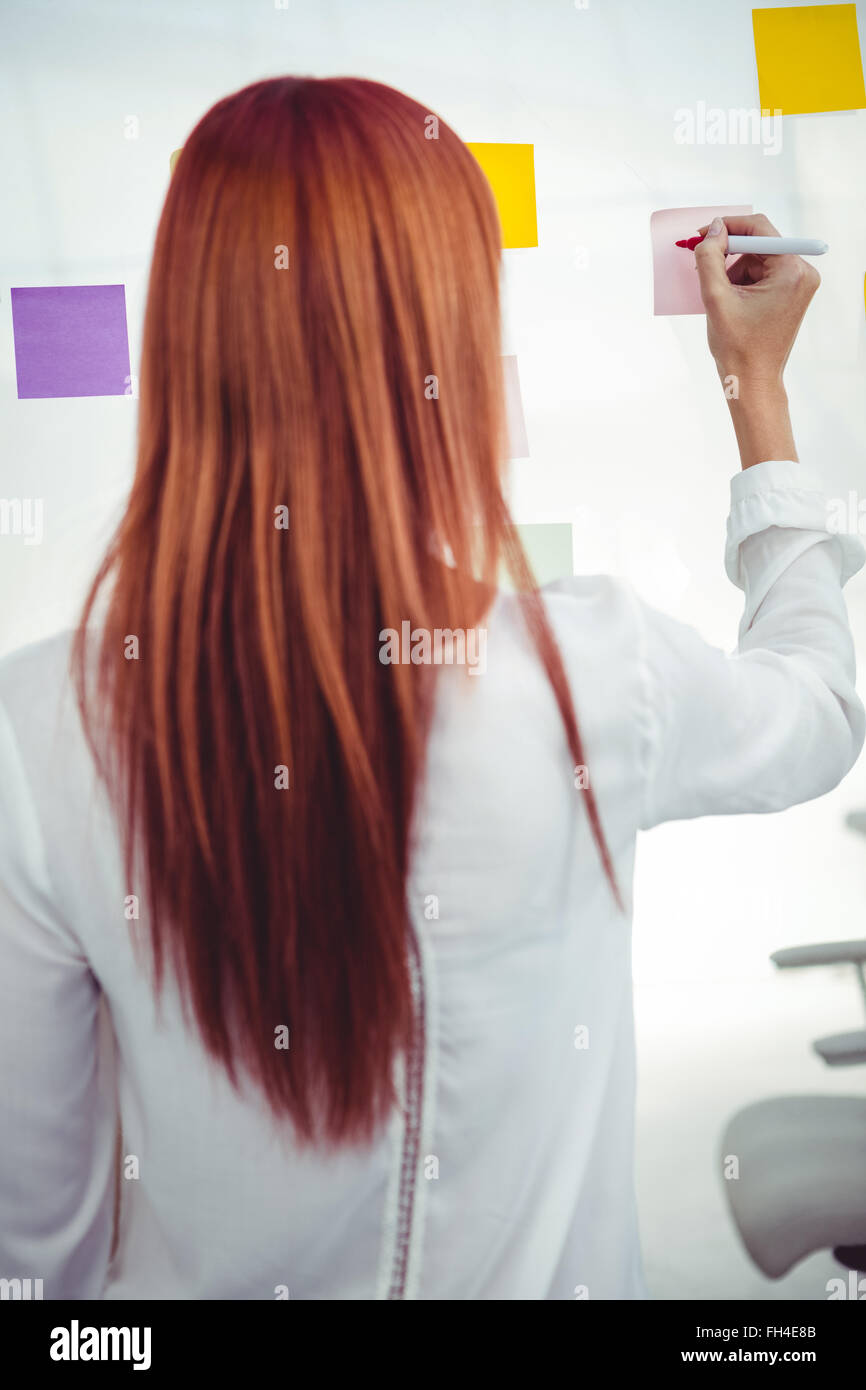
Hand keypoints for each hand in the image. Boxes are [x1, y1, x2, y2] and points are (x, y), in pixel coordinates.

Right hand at [693, 213, 819, 387]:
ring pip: (758, 260)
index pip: (759, 228)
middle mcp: (802, 273)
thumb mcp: (715, 297)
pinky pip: (763, 275)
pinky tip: (731, 303)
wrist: (752, 383)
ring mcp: (799, 284)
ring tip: (721, 299)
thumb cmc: (738, 347)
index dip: (727, 227)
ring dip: (733, 272)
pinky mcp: (791, 294)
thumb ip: (710, 257)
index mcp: (792, 270)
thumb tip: (714, 229)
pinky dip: (742, 283)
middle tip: (704, 269)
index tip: (702, 236)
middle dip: (729, 255)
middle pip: (759, 244)